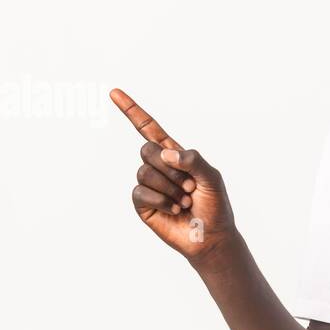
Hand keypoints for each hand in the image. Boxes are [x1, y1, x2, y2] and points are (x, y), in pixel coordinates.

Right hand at [113, 88, 236, 265]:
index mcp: (175, 155)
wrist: (212, 237)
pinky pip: (140, 192)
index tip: (114, 92)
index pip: (149, 128)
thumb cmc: (215, 206)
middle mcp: (159, 167)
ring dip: (169, 187)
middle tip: (189, 187)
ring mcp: (149, 185)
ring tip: (185, 201)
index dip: (132, 111)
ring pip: (144, 171)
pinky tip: (175, 210)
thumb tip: (165, 153)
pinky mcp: (142, 204)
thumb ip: (193, 159)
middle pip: (146, 150)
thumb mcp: (212, 177)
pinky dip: (162, 200)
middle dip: (170, 168)